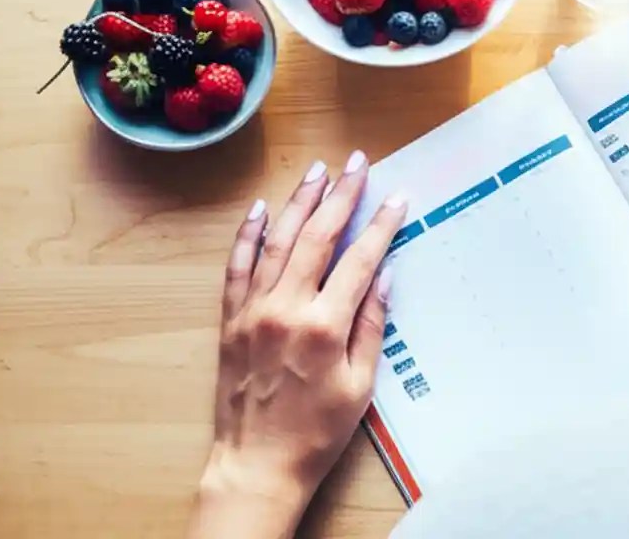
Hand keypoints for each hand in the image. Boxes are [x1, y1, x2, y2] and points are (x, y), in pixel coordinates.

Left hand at [188, 152, 406, 538]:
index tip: (398, 198)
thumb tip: (384, 276)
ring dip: (299, 202)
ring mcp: (253, 311)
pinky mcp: (231, 320)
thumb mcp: (360, 385)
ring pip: (276, 241)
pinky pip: (238, 267)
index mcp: (324, 326)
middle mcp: (286, 309)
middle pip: (317, 237)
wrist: (257, 464)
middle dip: (342, 196)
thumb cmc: (316, 432)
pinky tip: (261, 209)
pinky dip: (249, 235)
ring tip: (318, 171)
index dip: (381, 225)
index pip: (359, 260)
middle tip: (358, 163)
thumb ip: (371, 325)